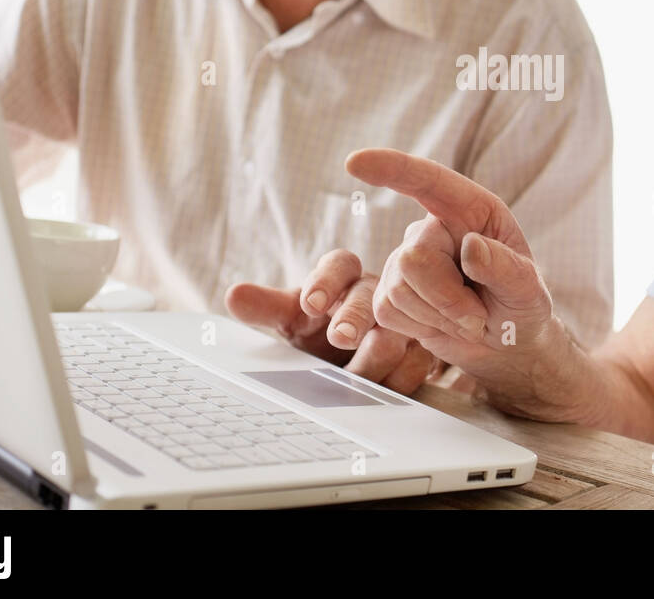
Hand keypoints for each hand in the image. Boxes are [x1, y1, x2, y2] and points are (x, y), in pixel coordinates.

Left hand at [225, 249, 435, 394]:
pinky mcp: (419, 349)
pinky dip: (397, 379)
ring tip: (353, 378)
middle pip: (371, 297)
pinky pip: (415, 363)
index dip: (326, 282)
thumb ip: (265, 307)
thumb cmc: (319, 326)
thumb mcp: (290, 317)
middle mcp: (375, 293)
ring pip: (396, 334)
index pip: (339, 264)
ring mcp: (402, 320)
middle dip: (355, 317)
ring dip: (372, 359)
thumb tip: (233, 295)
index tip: (310, 303)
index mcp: (343, 277)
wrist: (349, 354)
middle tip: (340, 338)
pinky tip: (383, 390)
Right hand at [346, 148, 572, 414]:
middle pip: (412, 259)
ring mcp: (407, 259)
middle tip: (478, 318)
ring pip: (398, 289)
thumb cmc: (521, 307)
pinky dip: (420, 328)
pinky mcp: (390, 291)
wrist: (505, 346)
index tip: (356, 162)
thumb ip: (505, 268)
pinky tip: (442, 325)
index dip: (392, 169)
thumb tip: (471, 247)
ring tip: (465, 320)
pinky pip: (386, 311)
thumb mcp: (527, 289)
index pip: (429, 182)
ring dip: (437, 317)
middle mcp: (434, 228)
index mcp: (470, 211)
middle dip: (447, 299)